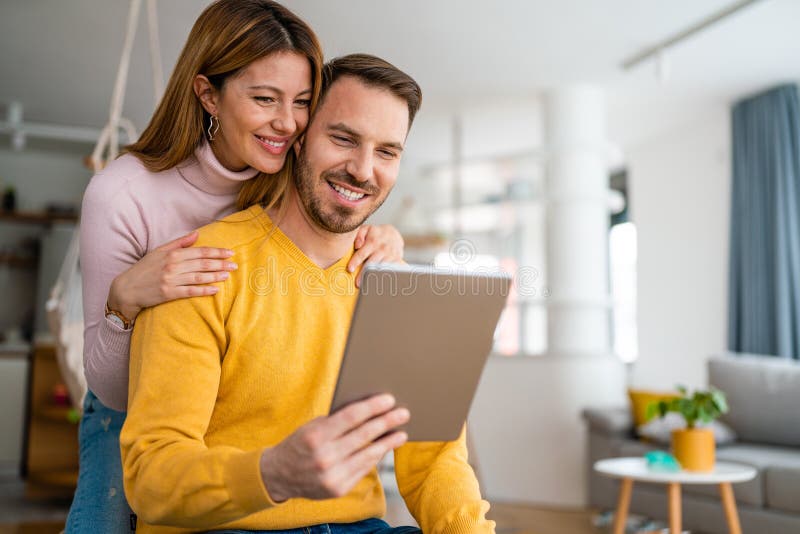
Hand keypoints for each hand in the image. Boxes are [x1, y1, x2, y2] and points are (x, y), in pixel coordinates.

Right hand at [107, 231, 236, 321]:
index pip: (199, 251)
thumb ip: (179, 243)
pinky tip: (215, 290)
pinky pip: (189, 291)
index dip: (216, 252)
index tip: (230, 253)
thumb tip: (197, 234)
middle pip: (202, 264)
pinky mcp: (168, 293)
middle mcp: (172, 266)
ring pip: (198, 277)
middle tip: (235, 265)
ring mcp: (170, 280)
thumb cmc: (144, 269)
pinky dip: (203, 290)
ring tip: (228, 275)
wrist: (126, 289)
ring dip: (215, 276)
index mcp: (172, 254)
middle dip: (220, 264)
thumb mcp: (159, 251)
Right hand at [259, 394, 408, 501]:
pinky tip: (385, 448)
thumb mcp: (312, 427)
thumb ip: (336, 421)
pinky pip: (363, 469)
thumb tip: (369, 411)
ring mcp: (332, 476)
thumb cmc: (300, 444)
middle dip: (386, 422)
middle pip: (363, 435)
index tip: (389, 400)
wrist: (278, 475)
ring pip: (367, 455)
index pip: (350, 417)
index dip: (372, 407)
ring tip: (401, 433)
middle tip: (403, 413)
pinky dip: (375, 457)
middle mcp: (324, 457)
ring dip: (388, 443)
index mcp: (315, 436)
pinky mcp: (338, 489)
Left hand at [348, 224, 404, 286]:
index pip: (362, 254)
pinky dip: (383, 277)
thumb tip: (357, 245)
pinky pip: (389, 270)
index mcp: (373, 242)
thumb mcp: (366, 229)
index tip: (350, 269)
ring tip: (367, 285)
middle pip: (371, 264)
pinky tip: (378, 283)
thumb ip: (359, 235)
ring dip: (373, 278)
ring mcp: (390, 255)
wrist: (393, 234)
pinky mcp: (397, 260)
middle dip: (363, 274)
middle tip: (357, 283)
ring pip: (381, 269)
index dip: (355, 262)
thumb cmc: (375, 233)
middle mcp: (382, 249)